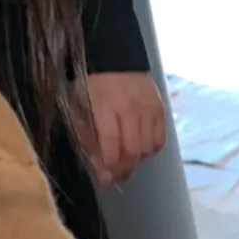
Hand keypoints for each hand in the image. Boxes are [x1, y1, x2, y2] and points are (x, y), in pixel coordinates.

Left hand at [74, 72, 165, 187]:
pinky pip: (159, 141)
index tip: (102, 180)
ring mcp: (149, 109)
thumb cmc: (89, 84)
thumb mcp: (77, 106)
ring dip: (135, 161)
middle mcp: (131, 108)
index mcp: (105, 105)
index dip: (108, 167)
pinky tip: (137, 149)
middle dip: (122, 169)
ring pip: (147, 149)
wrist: (115, 58)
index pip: (112, 145)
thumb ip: (85, 135)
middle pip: (133, 151)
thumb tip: (96, 166)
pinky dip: (148, 150)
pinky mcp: (161, 111)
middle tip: (113, 177)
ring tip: (123, 161)